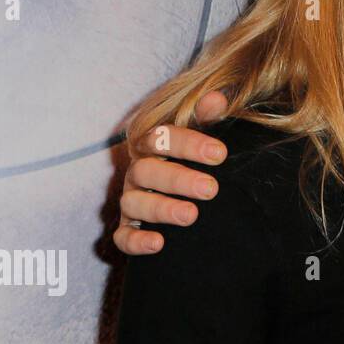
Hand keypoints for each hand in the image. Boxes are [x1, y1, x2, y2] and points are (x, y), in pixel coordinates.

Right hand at [113, 90, 229, 254]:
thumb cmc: (196, 159)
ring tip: (191, 216)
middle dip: (179, 180)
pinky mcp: (128, 229)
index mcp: (153, 145)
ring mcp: (131, 200)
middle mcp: (139, 171)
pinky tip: (159, 244)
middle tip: (211, 189)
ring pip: (134, 203)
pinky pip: (123, 237)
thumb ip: (208, 118)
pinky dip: (136, 242)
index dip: (189, 144)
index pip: (162, 137)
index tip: (220, 154)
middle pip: (148, 170)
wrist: (188, 192)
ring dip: (162, 209)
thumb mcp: (203, 135)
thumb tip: (217, 99)